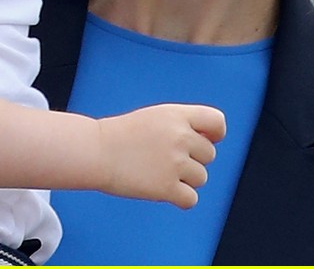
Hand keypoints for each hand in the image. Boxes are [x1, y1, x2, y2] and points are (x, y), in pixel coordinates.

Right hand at [96, 103, 226, 208]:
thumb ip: (183, 124)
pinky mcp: (167, 187)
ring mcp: (175, 163)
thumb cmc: (122, 135)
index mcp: (177, 115)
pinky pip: (191, 199)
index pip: (217, 122)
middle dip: (193, 160)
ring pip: (201, 178)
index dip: (214, 134)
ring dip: (185, 179)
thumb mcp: (157, 116)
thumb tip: (209, 142)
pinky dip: (181, 198)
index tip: (204, 140)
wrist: (97, 151)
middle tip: (167, 159)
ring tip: (160, 172)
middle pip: (209, 155)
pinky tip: (164, 190)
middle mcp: (180, 137)